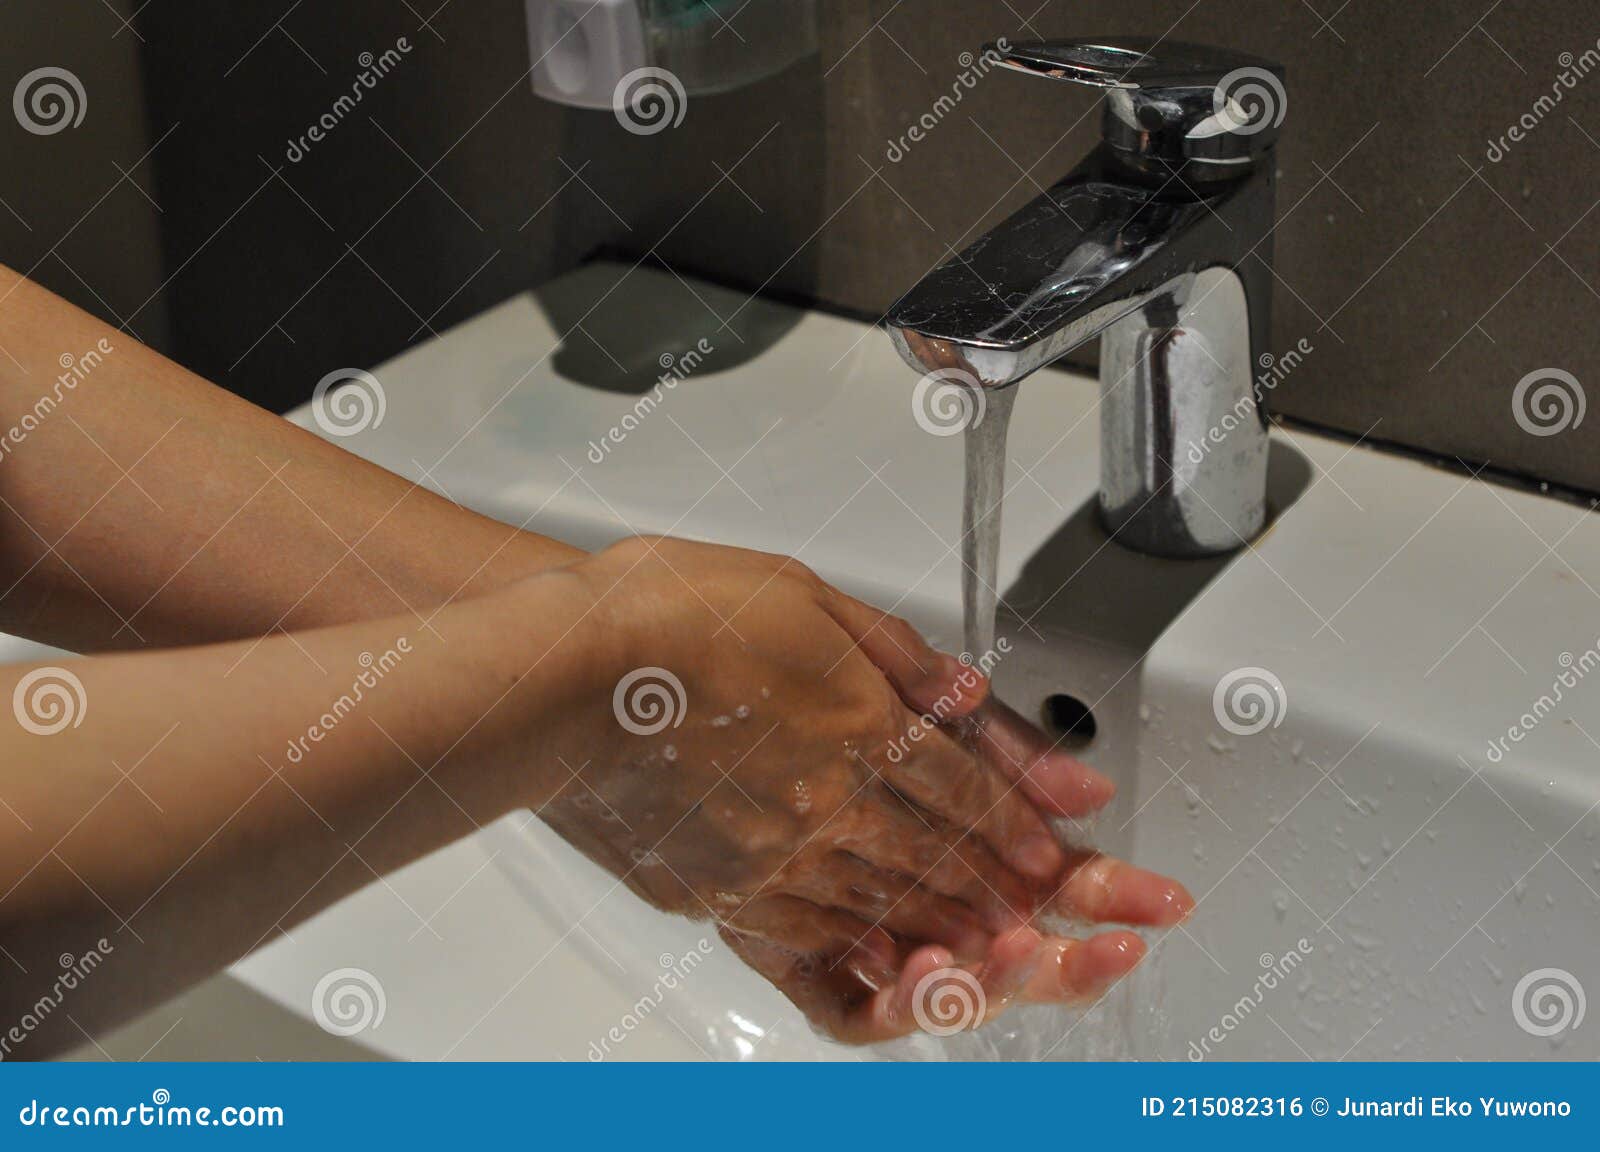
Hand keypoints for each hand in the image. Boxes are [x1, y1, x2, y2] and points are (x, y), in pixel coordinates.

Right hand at [541, 535, 1191, 1042]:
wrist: (558, 673)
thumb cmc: (672, 614)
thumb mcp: (813, 598)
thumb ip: (915, 666)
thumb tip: (999, 712)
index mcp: (860, 728)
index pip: (970, 798)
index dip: (1030, 832)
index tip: (1072, 857)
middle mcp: (828, 809)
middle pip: (951, 866)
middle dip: (1032, 900)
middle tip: (1094, 930)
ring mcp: (773, 863)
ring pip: (895, 912)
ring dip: (967, 937)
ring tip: (1016, 957)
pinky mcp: (720, 897)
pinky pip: (814, 949)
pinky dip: (872, 964)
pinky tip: (899, 968)